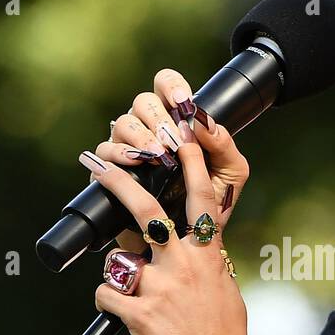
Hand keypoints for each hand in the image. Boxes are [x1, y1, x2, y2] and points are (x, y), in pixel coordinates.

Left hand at [85, 118, 251, 334]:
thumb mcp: (223, 288)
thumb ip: (204, 261)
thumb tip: (191, 244)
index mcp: (206, 256)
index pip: (199, 198)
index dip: (189, 162)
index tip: (178, 133)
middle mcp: (183, 266)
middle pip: (146, 210)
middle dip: (120, 182)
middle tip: (98, 162)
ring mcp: (159, 288)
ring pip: (119, 259)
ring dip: (120, 271)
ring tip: (135, 292)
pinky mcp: (137, 315)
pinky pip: (107, 295)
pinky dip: (111, 302)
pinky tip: (127, 317)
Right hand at [98, 68, 249, 254]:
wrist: (190, 248)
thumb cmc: (211, 208)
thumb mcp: (230, 175)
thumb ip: (224, 145)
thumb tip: (204, 121)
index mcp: (178, 123)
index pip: (167, 86)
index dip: (171, 85)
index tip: (183, 101)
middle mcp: (150, 130)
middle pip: (143, 101)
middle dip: (158, 115)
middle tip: (172, 139)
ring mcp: (128, 149)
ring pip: (123, 123)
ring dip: (141, 136)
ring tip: (157, 155)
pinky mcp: (110, 171)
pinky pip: (104, 151)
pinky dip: (119, 154)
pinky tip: (135, 163)